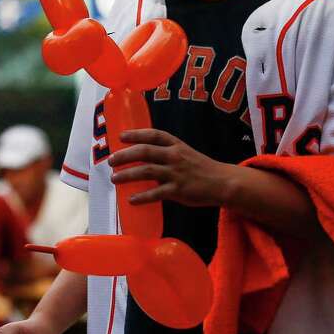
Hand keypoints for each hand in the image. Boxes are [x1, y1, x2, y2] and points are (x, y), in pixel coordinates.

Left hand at [108, 130, 234, 207]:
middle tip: (111, 161)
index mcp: (177, 145)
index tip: (121, 136)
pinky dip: (141, 197)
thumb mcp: (186, 154)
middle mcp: (174, 156)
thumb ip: (168, 155)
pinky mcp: (178, 190)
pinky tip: (131, 200)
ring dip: (127, 174)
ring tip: (115, 179)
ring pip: (146, 171)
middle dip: (125, 155)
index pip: (154, 135)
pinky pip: (155, 193)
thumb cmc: (203, 169)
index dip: (136, 134)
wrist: (222, 182)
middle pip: (145, 152)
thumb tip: (145, 160)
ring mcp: (176, 173)